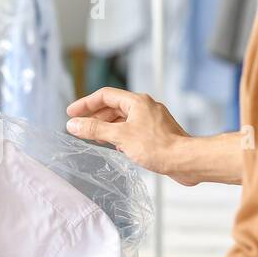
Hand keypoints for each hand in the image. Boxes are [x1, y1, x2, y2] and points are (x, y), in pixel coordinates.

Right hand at [65, 87, 192, 181]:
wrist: (185, 161)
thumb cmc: (158, 147)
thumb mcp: (120, 137)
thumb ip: (95, 130)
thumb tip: (74, 125)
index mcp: (136, 101)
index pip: (105, 95)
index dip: (86, 103)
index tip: (72, 113)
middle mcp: (145, 106)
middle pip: (113, 106)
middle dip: (95, 116)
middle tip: (80, 126)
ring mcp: (152, 119)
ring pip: (123, 119)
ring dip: (107, 126)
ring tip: (94, 137)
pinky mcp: (157, 133)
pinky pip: (132, 129)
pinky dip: (120, 134)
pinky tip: (115, 146)